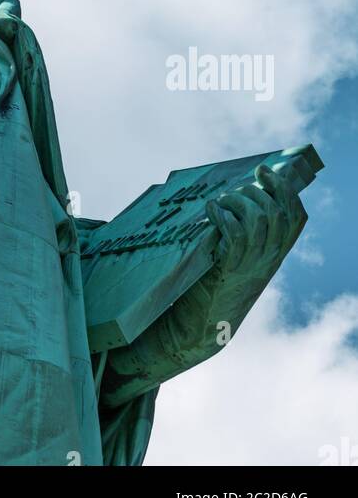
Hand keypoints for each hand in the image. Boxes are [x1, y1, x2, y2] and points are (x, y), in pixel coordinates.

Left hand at [169, 163, 306, 361]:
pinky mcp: (228, 270)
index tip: (265, 172)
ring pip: (258, 219)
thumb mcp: (241, 259)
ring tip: (220, 201)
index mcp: (275, 255)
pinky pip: (234, 234)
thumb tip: (240, 194)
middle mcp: (268, 259)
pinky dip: (222, 215)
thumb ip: (246, 234)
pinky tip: (210, 210)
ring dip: (237, 201)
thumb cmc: (216, 284)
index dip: (285, 190)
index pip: (296, 218)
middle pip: (277, 213)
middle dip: (256, 190)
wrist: (202, 326)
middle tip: (235, 190)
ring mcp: (250, 265)